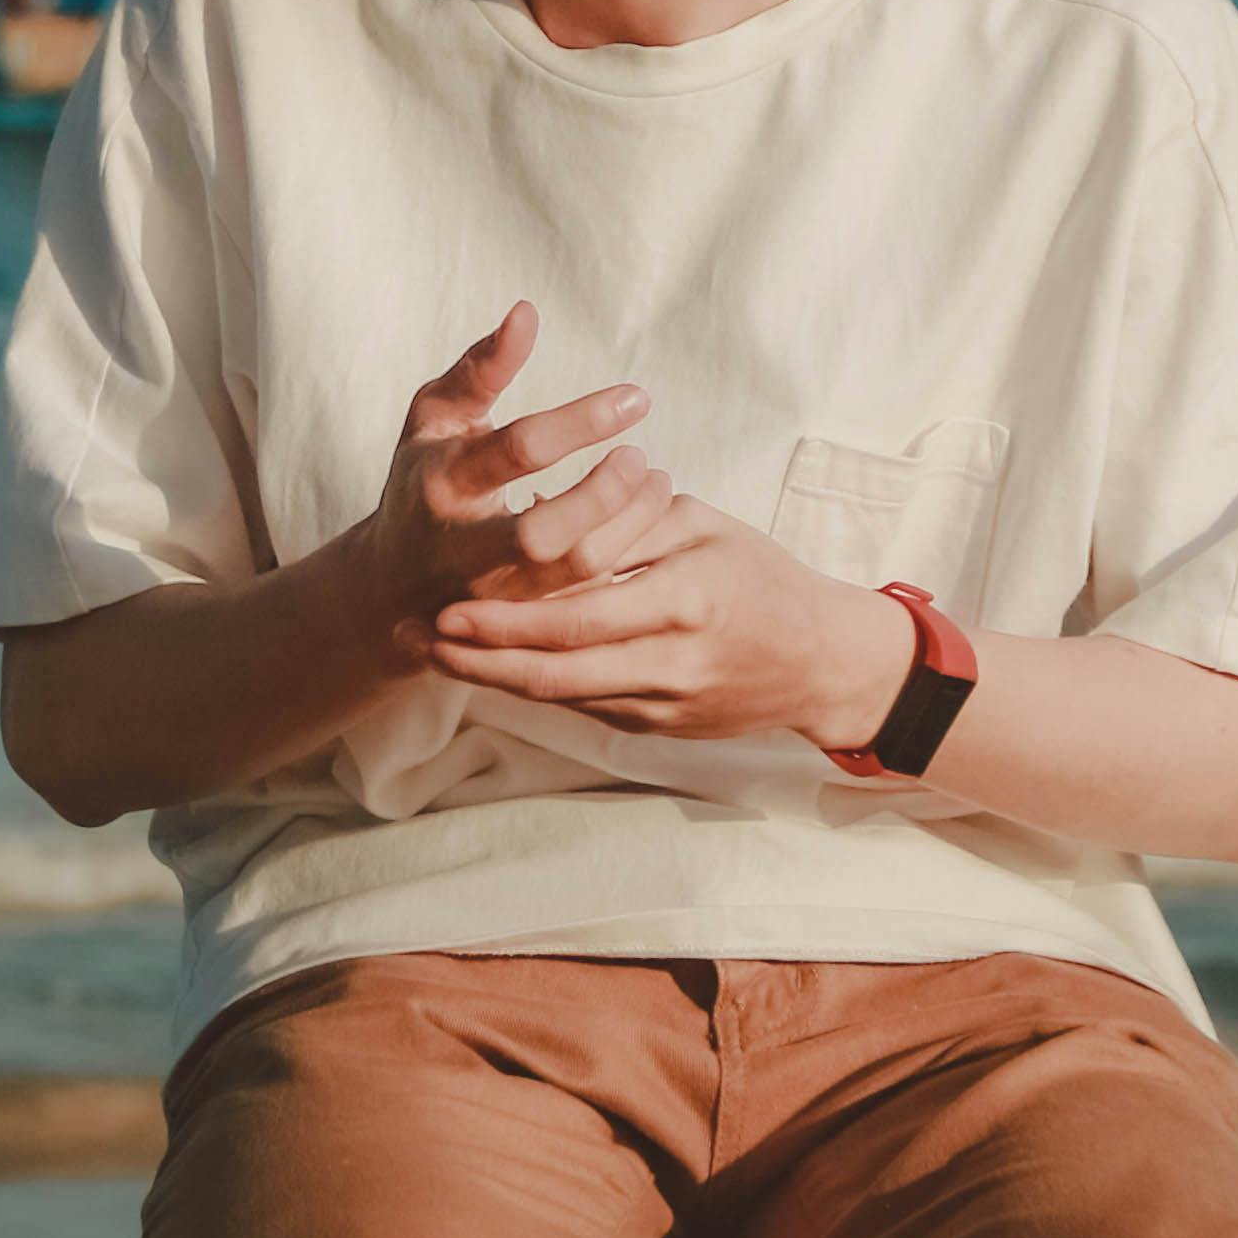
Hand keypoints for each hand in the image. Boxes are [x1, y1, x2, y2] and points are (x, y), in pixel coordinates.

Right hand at [340, 302, 681, 652]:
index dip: (582, 420)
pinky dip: (624, 555)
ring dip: (628, 525)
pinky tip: (645, 518)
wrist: (392, 586)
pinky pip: (587, 596)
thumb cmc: (423, 478)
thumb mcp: (435, 419)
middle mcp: (463, 544)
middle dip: (605, 492)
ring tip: (658, 481)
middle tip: (642, 456)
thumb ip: (480, 368)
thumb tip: (528, 312)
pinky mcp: (523, 622)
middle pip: (543, 531)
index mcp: (440, 481)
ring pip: (574, 571)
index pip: (519, 449)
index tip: (636, 397)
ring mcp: (494, 592)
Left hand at [420, 492, 921, 744]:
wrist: (822, 662)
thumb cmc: (763, 578)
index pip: (573, 617)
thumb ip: (630, 522)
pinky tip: (490, 666)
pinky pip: (583, 706)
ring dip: (490, 679)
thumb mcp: (705, 527)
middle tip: (415, 634)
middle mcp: (668, 661)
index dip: (502, 622)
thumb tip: (556, 510)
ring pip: (560, 696)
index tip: (444, 605)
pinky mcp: (657, 727)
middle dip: (475, 658)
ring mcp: (662, 703)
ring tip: (433, 653)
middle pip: (551, 670)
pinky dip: (533, 686)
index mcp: (683, 600)